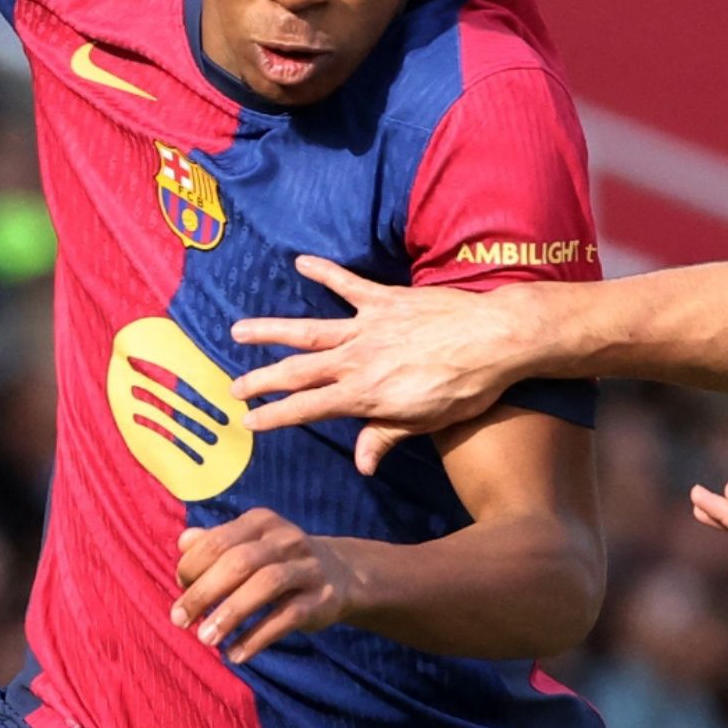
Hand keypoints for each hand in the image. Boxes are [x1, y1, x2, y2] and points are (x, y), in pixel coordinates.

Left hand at [172, 508, 361, 664]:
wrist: (340, 573)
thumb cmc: (278, 560)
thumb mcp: (248, 544)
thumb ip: (214, 543)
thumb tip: (182, 542)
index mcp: (261, 522)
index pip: (218, 541)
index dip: (192, 566)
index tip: (180, 590)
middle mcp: (286, 540)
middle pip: (239, 562)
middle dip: (204, 592)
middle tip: (179, 620)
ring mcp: (307, 568)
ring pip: (266, 585)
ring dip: (231, 613)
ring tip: (205, 639)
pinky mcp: (322, 599)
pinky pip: (287, 617)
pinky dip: (258, 637)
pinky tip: (235, 654)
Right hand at [230, 255, 528, 473]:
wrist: (494, 340)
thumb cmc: (465, 388)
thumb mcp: (425, 423)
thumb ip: (386, 438)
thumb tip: (361, 465)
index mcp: (364, 395)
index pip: (308, 409)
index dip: (275, 416)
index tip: (249, 422)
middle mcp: (356, 359)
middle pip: (298, 372)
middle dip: (262, 381)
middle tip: (233, 387)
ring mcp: (368, 327)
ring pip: (309, 329)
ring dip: (271, 331)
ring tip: (239, 330)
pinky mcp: (386, 300)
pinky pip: (349, 284)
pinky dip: (324, 272)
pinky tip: (301, 262)